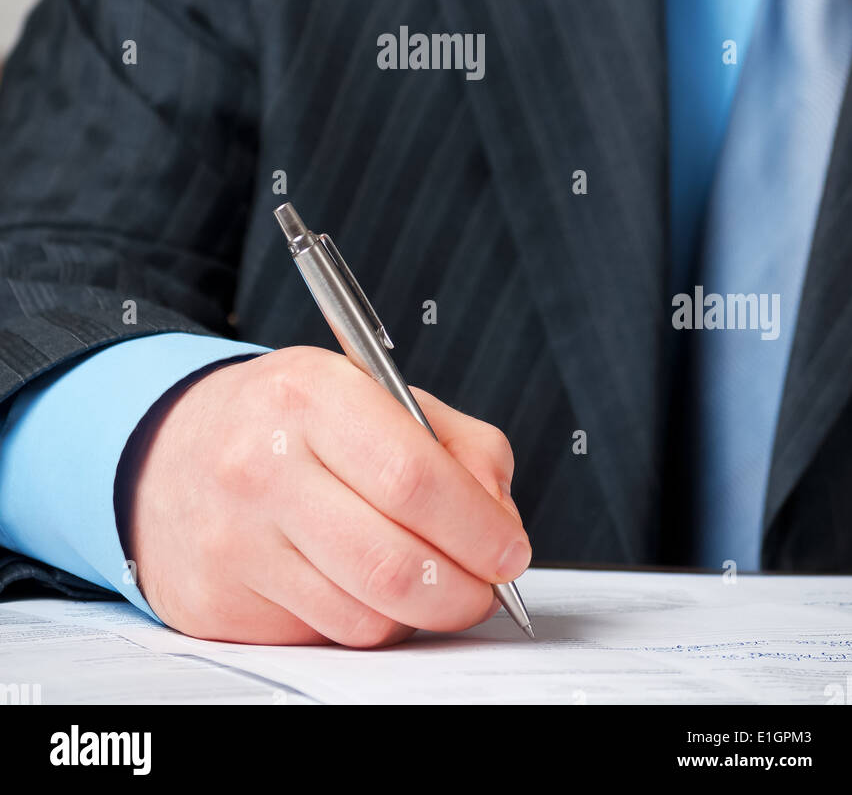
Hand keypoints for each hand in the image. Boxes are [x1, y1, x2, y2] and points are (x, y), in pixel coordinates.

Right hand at [124, 344, 530, 646]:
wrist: (165, 452)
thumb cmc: (286, 422)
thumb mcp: (370, 392)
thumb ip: (454, 442)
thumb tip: (497, 517)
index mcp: (309, 394)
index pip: (413, 478)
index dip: (478, 527)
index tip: (509, 549)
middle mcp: (261, 466)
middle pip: (393, 564)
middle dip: (463, 590)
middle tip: (485, 585)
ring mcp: (233, 541)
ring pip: (363, 617)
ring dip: (415, 613)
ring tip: (419, 578)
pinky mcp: (216, 603)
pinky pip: (321, 637)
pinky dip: (359, 620)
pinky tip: (354, 583)